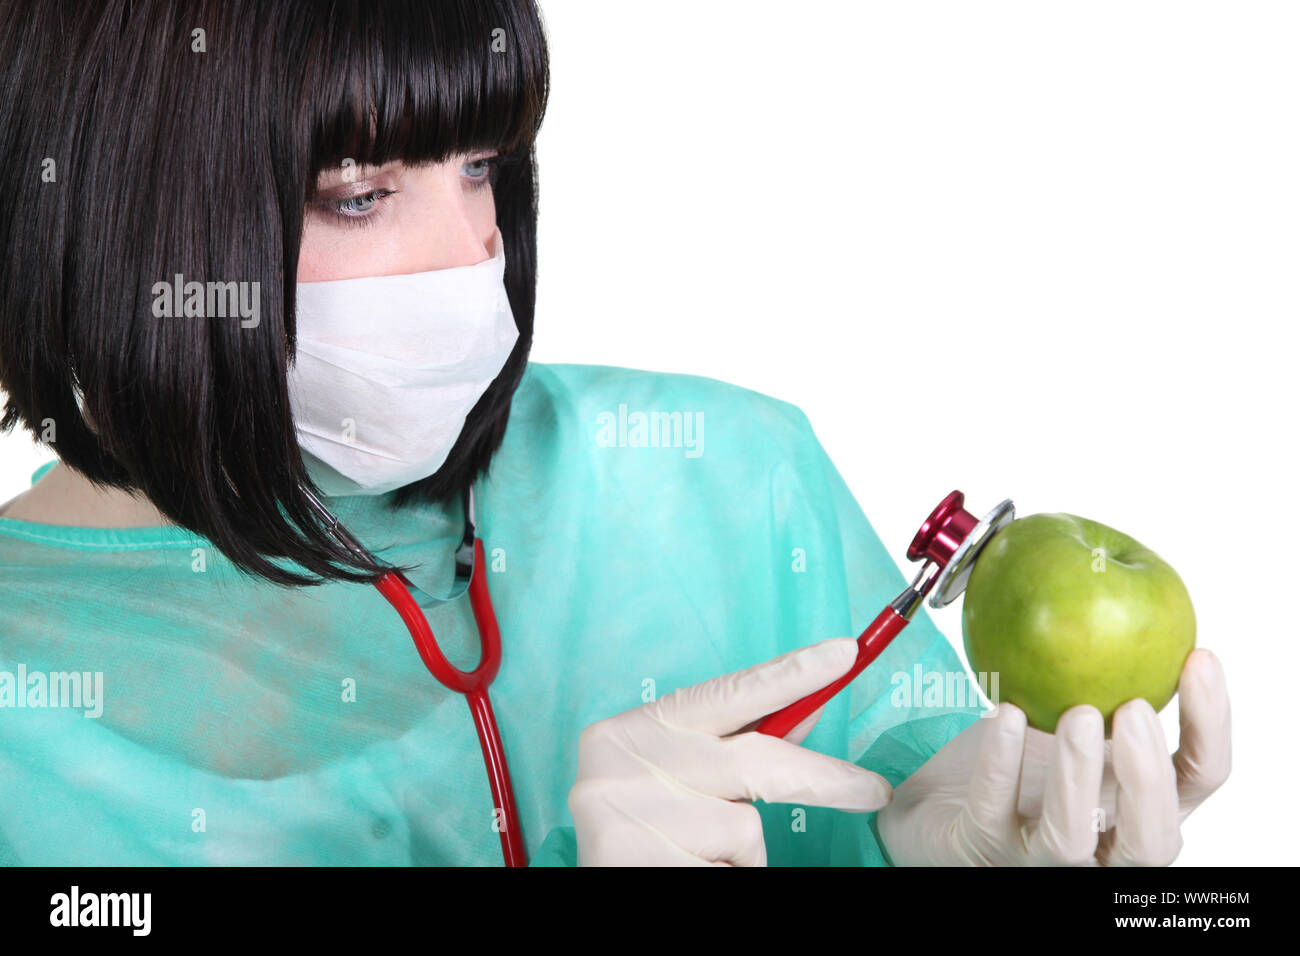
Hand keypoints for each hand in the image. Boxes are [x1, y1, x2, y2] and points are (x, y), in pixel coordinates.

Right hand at [568, 637, 891, 865]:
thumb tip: (805, 716)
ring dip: (741, 850)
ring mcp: (626, 810)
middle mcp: (626, 759)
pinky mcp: (630, 857)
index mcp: (640, 727)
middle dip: (822, 777)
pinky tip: (687, 865)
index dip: (790, 673)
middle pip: (755, 762)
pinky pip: (728, 868)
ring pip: (743, 829)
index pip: (728, 692)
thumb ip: (736, 744)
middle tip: (872, 791)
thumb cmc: (648, 821)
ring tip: (697, 852)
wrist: (593, 881)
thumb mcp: (684, 771)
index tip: (843, 654)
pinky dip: (722, 871)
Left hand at [875, 648, 1229, 865]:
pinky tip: (1007, 714)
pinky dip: (1002, 763)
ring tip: (1078, 712)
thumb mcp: (1070, 713)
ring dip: (1078, 774)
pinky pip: (993, 812)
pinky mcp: (981, 847)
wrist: (939, 803)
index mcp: (1134, 805)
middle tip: (1135, 706)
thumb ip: (1107, 677)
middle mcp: (1099, 842)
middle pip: (1153, 838)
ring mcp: (1037, 855)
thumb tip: (1127, 584)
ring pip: (1071, 839)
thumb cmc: (1018, 758)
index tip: (1198, 656)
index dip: (1210, 724)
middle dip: (1150, 774)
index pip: (1199, 779)